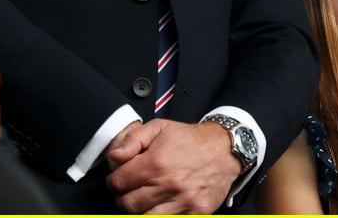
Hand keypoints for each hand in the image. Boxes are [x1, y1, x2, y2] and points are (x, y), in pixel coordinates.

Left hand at [106, 119, 241, 213]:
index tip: (117, 180)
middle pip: (128, 204)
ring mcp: (183, 202)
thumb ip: (132, 140)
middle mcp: (169, 184)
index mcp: (156, 163)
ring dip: (139, 210)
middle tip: (128, 191)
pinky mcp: (195, 214)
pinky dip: (159, 215)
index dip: (113, 181)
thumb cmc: (190, 139)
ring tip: (143, 199)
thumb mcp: (158, 128)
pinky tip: (159, 206)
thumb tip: (114, 157)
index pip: (118, 183)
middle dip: (123, 198)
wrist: (224, 150)